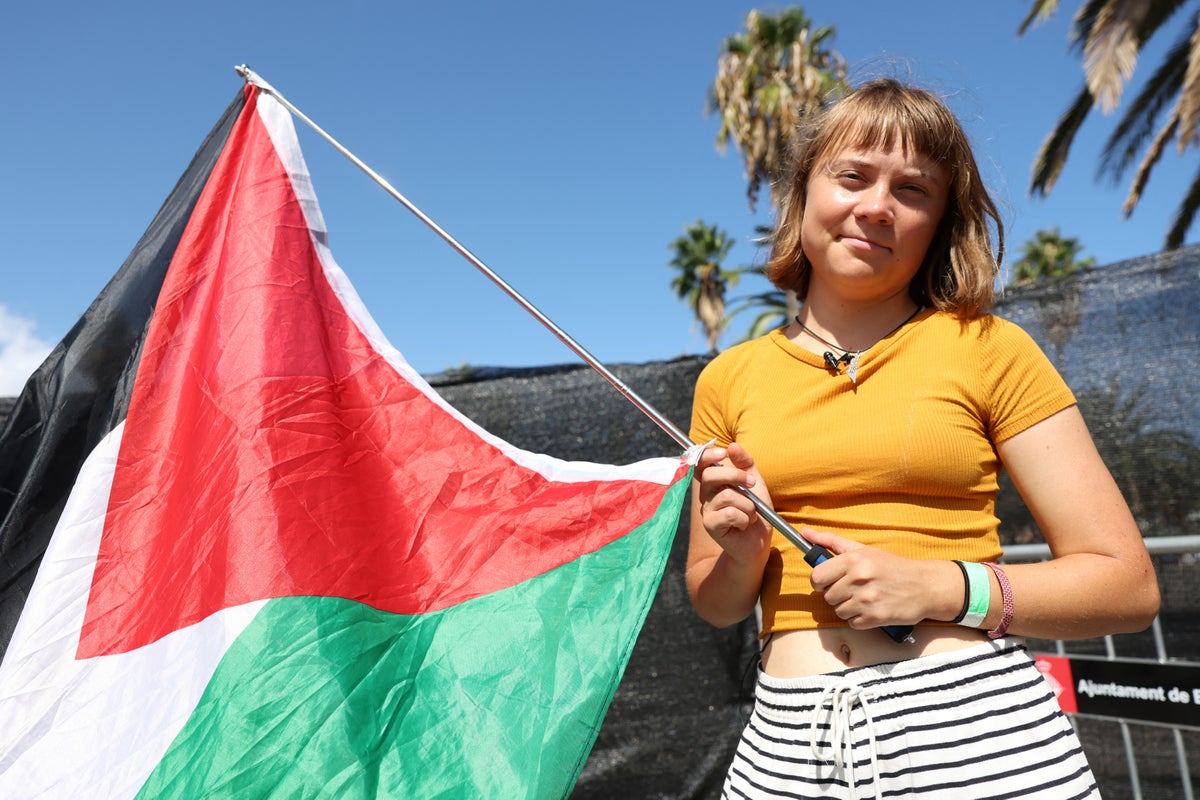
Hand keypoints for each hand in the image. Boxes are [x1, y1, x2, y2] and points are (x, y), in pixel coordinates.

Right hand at [694, 443, 773, 566]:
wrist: (759, 541)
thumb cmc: (756, 512)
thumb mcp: (755, 483)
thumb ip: (745, 463)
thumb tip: (733, 445)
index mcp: (714, 482)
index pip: (700, 463)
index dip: (707, 454)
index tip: (724, 453)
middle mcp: (706, 495)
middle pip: (711, 475)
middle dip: (736, 476)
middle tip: (752, 484)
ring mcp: (707, 510)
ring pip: (727, 496)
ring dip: (748, 505)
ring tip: (751, 514)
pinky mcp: (711, 526)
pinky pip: (730, 514)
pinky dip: (745, 518)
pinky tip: (744, 525)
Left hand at [804, 528, 944, 628]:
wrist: (925, 586)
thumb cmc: (892, 567)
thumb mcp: (864, 549)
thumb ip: (831, 541)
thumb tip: (805, 532)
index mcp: (854, 560)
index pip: (817, 577)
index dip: (820, 581)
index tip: (828, 581)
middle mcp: (859, 579)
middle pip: (827, 596)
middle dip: (836, 594)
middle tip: (853, 589)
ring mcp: (867, 600)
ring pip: (838, 611)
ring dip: (848, 607)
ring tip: (864, 598)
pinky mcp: (875, 618)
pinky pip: (852, 623)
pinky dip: (859, 619)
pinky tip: (871, 609)